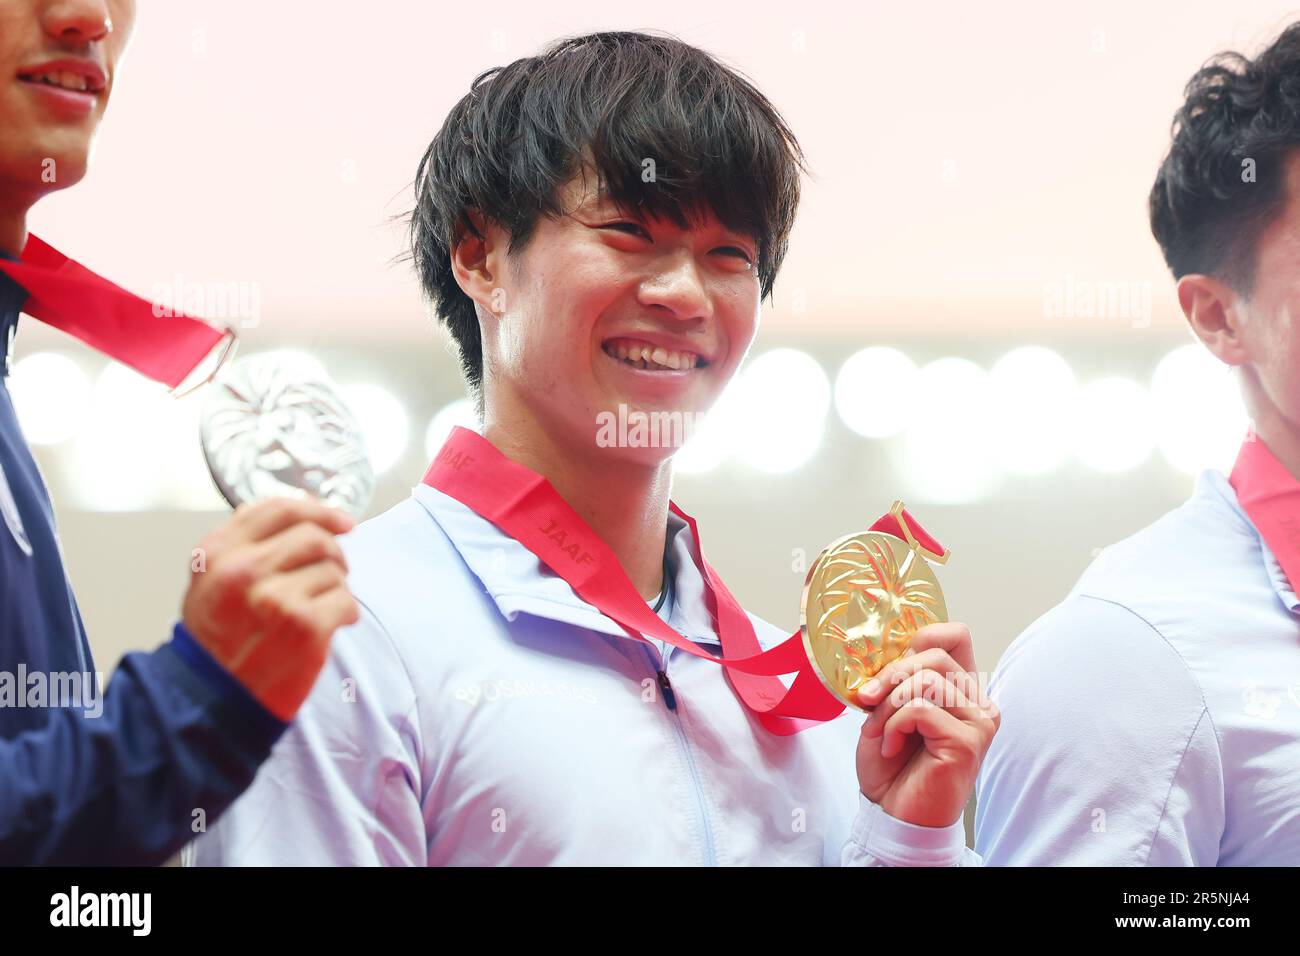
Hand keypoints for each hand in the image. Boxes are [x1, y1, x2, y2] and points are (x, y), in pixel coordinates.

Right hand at [181, 497, 360, 720]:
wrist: (211, 702)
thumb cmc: (216, 640)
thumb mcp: (212, 580)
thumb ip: (250, 541)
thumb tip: (306, 501)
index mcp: (219, 553)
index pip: (279, 509)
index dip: (318, 511)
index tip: (342, 522)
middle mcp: (244, 570)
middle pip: (315, 537)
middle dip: (334, 554)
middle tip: (333, 573)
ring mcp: (276, 598)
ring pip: (334, 570)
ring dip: (336, 589)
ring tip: (318, 609)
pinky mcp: (305, 627)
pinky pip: (346, 602)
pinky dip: (345, 614)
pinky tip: (328, 627)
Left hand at [853, 622, 998, 827]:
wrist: (892, 813)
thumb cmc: (892, 764)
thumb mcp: (885, 708)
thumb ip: (896, 676)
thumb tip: (882, 644)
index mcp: (960, 688)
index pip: (955, 635)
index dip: (920, 638)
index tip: (888, 665)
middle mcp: (978, 702)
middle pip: (934, 654)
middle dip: (890, 675)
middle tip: (866, 701)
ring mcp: (978, 722)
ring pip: (926, 680)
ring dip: (887, 705)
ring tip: (878, 732)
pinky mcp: (968, 742)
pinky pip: (920, 709)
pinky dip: (894, 724)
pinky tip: (891, 746)